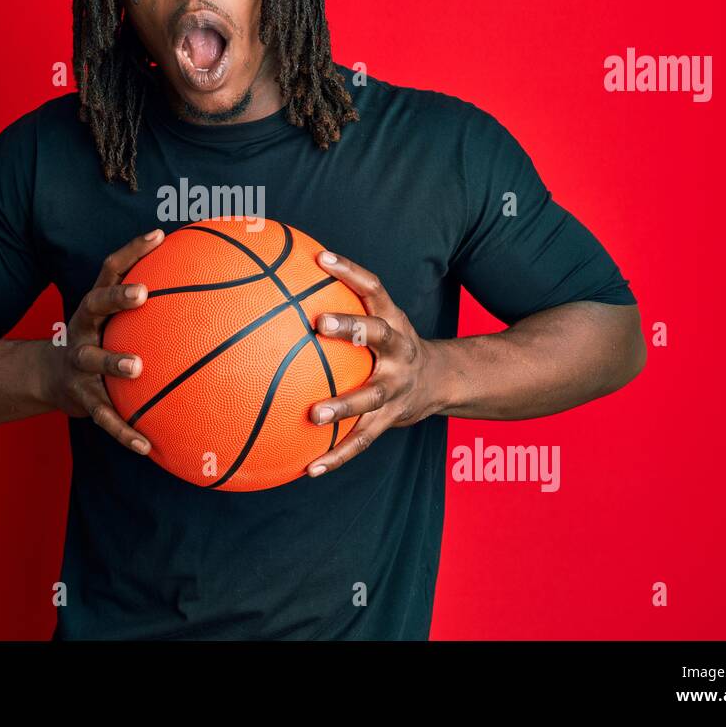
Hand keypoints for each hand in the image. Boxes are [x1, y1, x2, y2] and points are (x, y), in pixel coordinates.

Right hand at [42, 229, 163, 454]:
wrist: (48, 379)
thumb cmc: (99, 341)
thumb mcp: (112, 319)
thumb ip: (151, 304)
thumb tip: (208, 285)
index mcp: (95, 307)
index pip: (111, 269)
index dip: (132, 251)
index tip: (158, 235)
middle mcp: (84, 329)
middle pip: (94, 305)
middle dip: (116, 297)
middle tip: (141, 293)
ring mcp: (79, 363)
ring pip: (93, 360)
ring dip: (113, 361)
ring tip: (137, 366)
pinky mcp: (82, 398)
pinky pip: (105, 416)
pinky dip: (125, 431)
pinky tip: (148, 446)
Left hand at [304, 249, 450, 476]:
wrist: (441, 381)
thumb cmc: (390, 343)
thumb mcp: (379, 316)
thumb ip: (341, 300)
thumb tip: (284, 278)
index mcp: (393, 321)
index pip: (373, 288)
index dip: (350, 271)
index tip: (321, 257)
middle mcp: (398, 351)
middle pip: (378, 335)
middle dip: (352, 328)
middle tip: (320, 323)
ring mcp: (396, 388)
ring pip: (370, 396)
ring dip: (343, 405)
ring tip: (313, 414)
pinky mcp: (390, 420)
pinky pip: (362, 440)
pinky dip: (336, 456)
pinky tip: (309, 469)